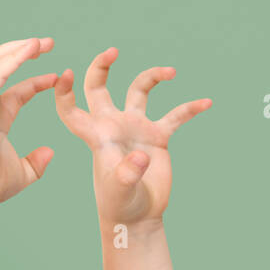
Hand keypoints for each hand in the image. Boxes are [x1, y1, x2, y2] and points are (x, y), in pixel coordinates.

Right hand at [0, 37, 59, 209]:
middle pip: (1, 67)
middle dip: (22, 52)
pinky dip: (12, 58)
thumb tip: (50, 153)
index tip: (55, 77)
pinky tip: (30, 49)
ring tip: (40, 41)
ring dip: (17, 48)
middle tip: (47, 43)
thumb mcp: (22, 173)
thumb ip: (36, 163)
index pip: (16, 91)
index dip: (35, 82)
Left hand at [54, 47, 210, 226]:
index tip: (63, 73)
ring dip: (154, 76)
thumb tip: (141, 156)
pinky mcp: (157, 138)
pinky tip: (206, 103)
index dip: (64, 91)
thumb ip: (127, 173)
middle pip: (99, 87)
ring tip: (171, 72)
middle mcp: (113, 126)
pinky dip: (190, 108)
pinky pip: (175, 116)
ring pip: (139, 90)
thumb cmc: (120, 206)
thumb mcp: (120, 191)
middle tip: (112, 51)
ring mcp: (136, 129)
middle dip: (101, 66)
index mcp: (97, 136)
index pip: (73, 110)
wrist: (137, 218)